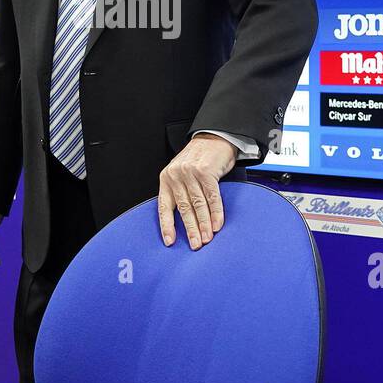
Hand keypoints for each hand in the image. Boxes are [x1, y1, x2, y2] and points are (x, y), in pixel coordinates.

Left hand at [158, 134, 236, 249]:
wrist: (214, 137)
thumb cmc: (198, 159)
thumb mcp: (182, 173)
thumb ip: (180, 192)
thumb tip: (186, 220)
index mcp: (166, 178)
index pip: (164, 206)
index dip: (167, 226)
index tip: (169, 242)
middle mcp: (176, 175)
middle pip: (184, 209)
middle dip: (191, 229)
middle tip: (196, 245)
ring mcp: (191, 173)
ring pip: (198, 205)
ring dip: (204, 224)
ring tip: (207, 238)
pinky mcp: (207, 172)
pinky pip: (212, 197)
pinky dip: (216, 213)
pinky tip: (217, 224)